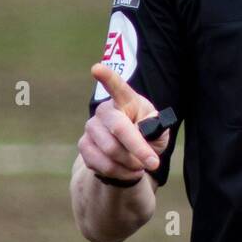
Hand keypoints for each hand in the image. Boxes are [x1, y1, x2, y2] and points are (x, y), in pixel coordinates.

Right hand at [77, 64, 169, 182]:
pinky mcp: (84, 145)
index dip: (107, 77)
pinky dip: (120, 173)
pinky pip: (102, 165)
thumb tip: (144, 129)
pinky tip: (127, 170)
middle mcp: (105, 111)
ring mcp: (91, 128)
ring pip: (111, 151)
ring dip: (131, 164)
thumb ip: (154, 127)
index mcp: (126, 100)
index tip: (96, 68)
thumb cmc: (147, 136)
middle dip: (139, 149)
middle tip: (153, 163)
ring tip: (139, 165)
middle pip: (119, 130)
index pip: (116, 86)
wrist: (130, 155)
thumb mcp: (158, 130)